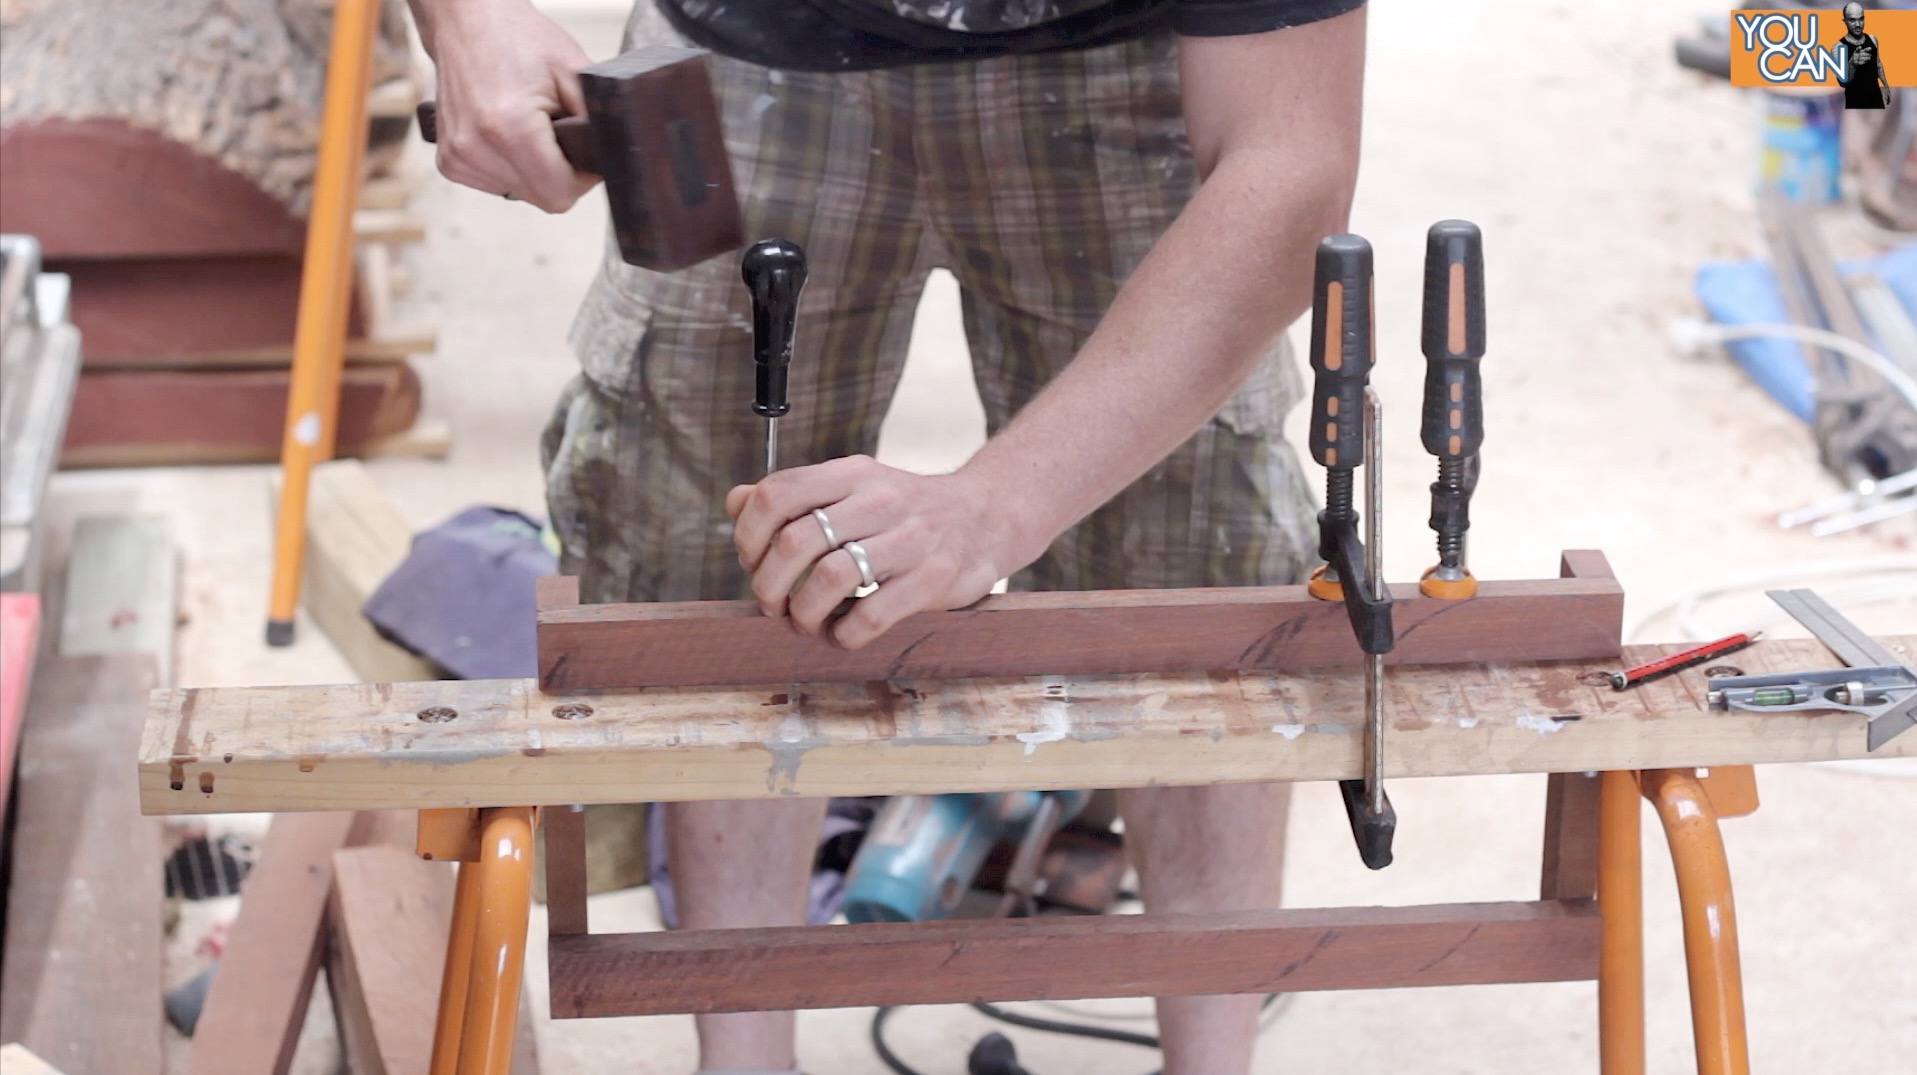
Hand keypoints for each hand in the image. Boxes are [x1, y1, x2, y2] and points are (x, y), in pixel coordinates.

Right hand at [426, 0, 598, 211]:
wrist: (466, 22)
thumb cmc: (517, 37)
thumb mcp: (574, 70)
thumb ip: (597, 120)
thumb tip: (611, 157)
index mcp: (509, 127)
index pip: (560, 194)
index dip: (582, 180)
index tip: (585, 156)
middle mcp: (476, 147)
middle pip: (543, 198)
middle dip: (561, 175)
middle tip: (561, 135)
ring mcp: (458, 156)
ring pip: (522, 194)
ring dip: (536, 171)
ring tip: (532, 128)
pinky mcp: (450, 161)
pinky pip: (498, 185)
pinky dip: (512, 167)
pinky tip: (509, 135)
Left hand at [726, 456, 1031, 648]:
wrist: (988, 516)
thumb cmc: (906, 510)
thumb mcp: (853, 487)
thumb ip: (795, 495)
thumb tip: (735, 503)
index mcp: (852, 473)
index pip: (777, 494)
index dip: (748, 535)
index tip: (752, 562)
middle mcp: (879, 500)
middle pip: (794, 542)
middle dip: (768, 585)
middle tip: (773, 605)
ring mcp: (910, 539)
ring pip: (828, 579)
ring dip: (802, 614)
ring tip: (805, 622)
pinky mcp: (933, 579)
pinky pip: (871, 615)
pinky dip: (844, 634)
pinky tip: (843, 634)